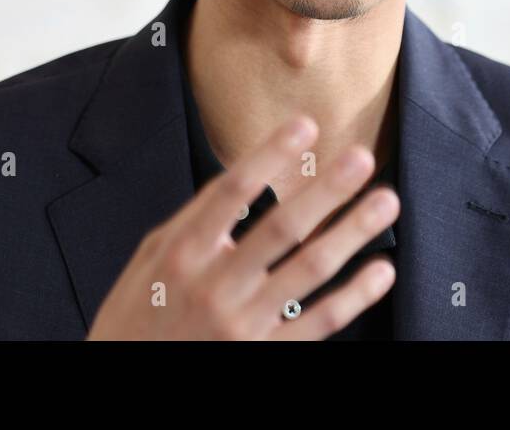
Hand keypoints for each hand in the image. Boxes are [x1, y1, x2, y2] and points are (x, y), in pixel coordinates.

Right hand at [85, 114, 399, 339]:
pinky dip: (354, 296)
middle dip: (326, 190)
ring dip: (352, 232)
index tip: (305, 125)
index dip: (269, 156)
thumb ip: (194, 220)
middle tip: (362, 157)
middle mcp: (213, 286)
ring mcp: (241, 324)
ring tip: (385, 202)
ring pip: (308, 270)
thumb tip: (240, 175)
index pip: (231, 193)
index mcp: (182, 253)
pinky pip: (318, 324)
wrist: (124, 383)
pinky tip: (380, 271)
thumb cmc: (139, 315)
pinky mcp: (263, 356)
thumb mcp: (150, 260)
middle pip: (280, 228)